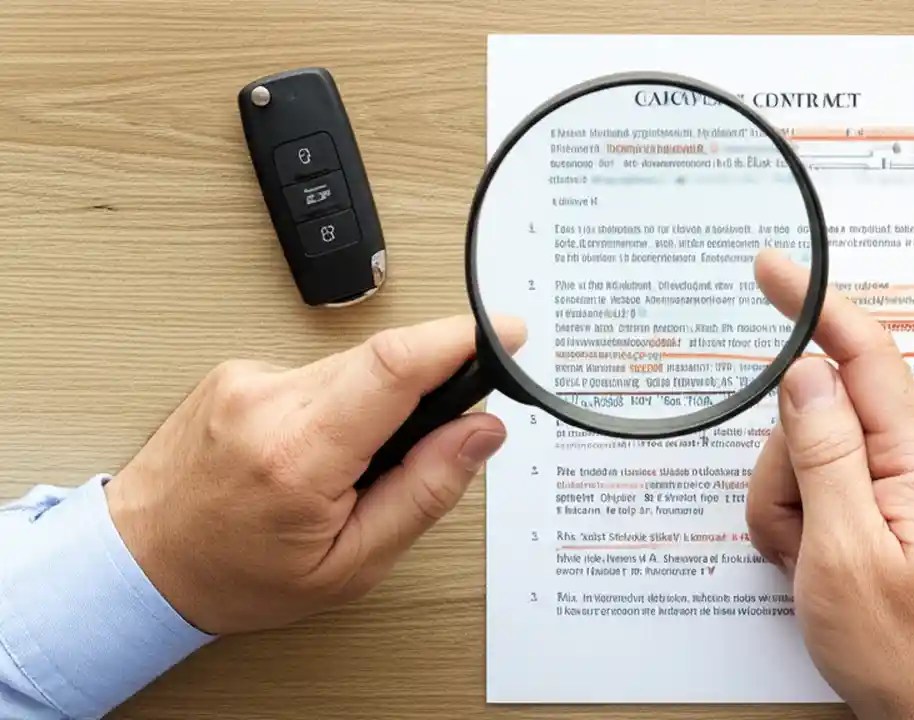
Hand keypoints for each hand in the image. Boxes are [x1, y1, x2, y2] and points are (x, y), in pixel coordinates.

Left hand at [105, 314, 524, 635]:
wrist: (140, 561)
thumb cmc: (238, 575)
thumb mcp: (351, 564)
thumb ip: (426, 492)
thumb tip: (482, 432)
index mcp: (299, 456)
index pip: (394, 367)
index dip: (459, 339)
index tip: (505, 332)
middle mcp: (268, 402)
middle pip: (384, 359)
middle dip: (423, 389)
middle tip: (417, 444)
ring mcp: (247, 378)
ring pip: (353, 365)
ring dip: (374, 403)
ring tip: (347, 465)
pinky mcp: (238, 368)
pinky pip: (319, 371)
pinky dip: (336, 403)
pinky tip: (315, 448)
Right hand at [747, 250, 913, 719]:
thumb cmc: (900, 645)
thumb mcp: (842, 551)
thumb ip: (823, 453)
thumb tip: (806, 375)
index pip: (864, 354)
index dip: (814, 306)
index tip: (774, 270)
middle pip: (820, 410)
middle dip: (786, 467)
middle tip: (796, 532)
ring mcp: (903, 476)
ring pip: (809, 448)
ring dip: (791, 502)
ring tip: (810, 557)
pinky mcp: (885, 497)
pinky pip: (821, 479)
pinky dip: (801, 517)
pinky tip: (814, 556)